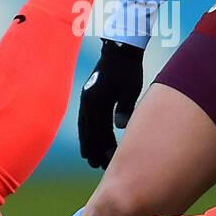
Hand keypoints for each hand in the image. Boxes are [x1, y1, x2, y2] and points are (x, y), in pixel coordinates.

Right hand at [78, 39, 143, 168]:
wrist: (120, 49)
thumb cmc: (128, 69)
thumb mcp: (130, 88)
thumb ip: (125, 107)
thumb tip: (120, 126)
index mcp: (96, 100)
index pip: (98, 129)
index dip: (101, 146)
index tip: (104, 162)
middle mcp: (87, 101)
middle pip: (88, 130)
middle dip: (92, 149)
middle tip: (96, 166)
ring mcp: (87, 98)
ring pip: (86, 125)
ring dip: (88, 142)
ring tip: (91, 157)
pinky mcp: (90, 95)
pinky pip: (87, 118)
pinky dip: (88, 130)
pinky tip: (92, 138)